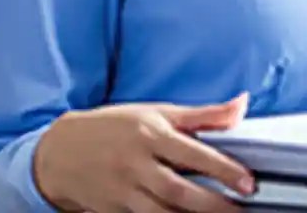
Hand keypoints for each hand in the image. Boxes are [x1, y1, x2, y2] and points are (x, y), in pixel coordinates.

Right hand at [33, 92, 256, 212]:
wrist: (57, 152)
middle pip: (178, 190)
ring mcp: (121, 192)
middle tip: (241, 211)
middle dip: (213, 205)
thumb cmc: (116, 128)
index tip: (249, 182)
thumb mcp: (157, 113)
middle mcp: (135, 164)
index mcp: (150, 134)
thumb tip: (243, 104)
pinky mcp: (110, 212)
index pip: (193, 154)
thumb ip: (204, 115)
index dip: (223, 169)